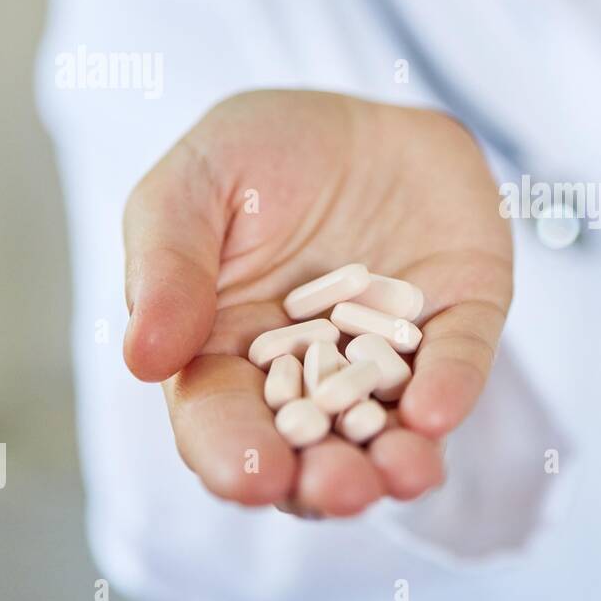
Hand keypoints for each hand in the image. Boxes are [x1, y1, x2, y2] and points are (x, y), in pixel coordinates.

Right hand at [122, 90, 512, 516]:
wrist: (363, 111)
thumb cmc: (261, 155)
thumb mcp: (192, 184)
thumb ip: (165, 263)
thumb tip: (142, 357)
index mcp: (228, 354)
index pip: (223, 422)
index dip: (233, 456)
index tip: (249, 477)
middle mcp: (313, 375)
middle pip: (313, 448)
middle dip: (325, 479)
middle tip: (337, 489)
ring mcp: (391, 355)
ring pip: (391, 428)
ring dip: (396, 459)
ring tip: (401, 473)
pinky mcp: (458, 322)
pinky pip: (457, 362)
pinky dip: (450, 387)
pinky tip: (437, 410)